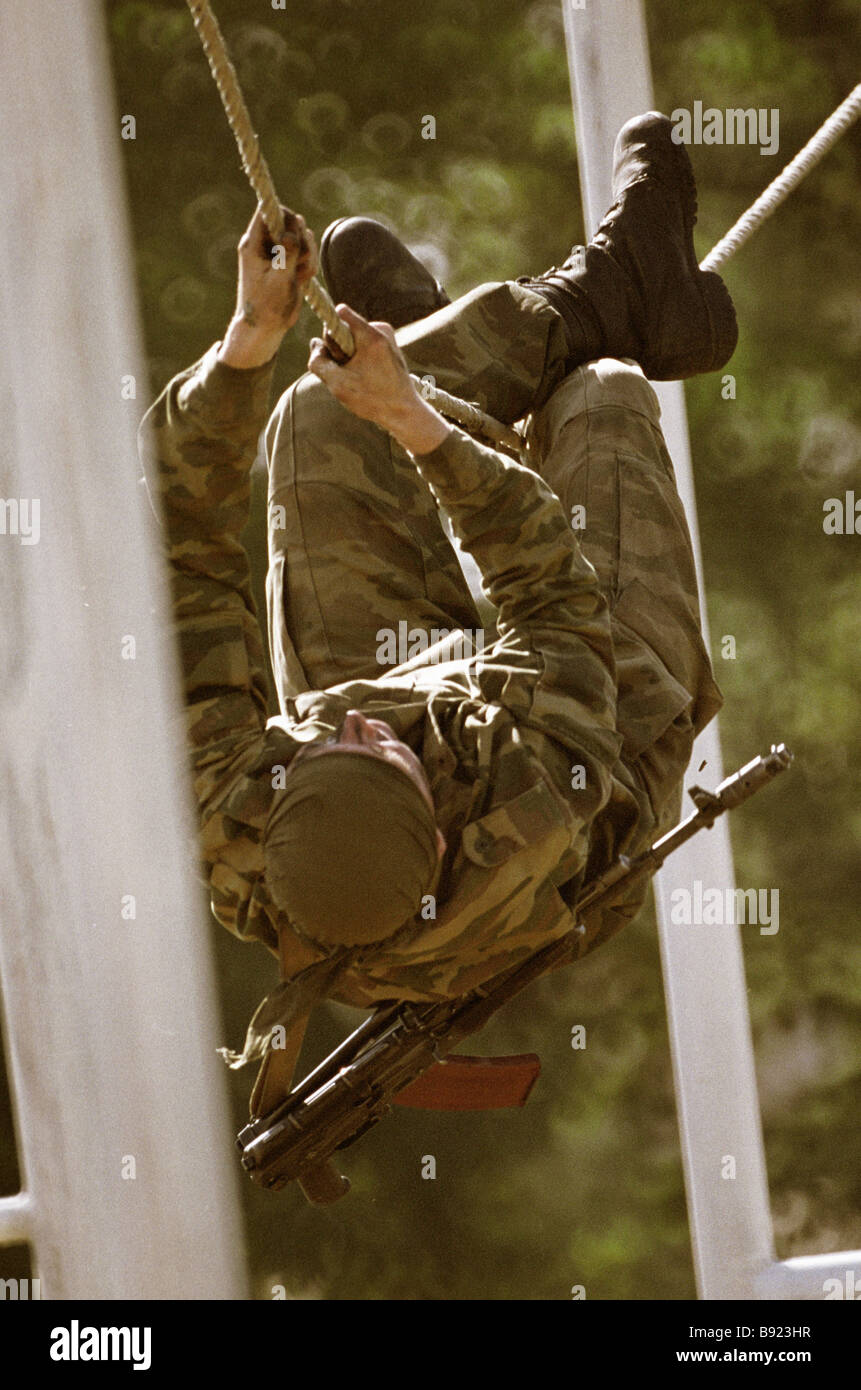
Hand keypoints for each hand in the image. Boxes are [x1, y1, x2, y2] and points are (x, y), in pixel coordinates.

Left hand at [219, 204, 317, 368]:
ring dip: (308, 255)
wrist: (264, 329)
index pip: (268, 212)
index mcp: (254, 244)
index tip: (297, 234)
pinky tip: (302, 280)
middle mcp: (264, 245)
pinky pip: (304, 255)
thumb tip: (294, 223)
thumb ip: (288, 250)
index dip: (286, 216)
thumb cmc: (267, 306)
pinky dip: (308, 266)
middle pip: (290, 223)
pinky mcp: (286, 266)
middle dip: (303, 240)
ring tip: (302, 275)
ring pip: (301, 239)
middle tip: (303, 260)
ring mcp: (276, 255)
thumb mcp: (279, 278)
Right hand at [308, 305, 450, 454]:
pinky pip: (363, 345)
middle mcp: (382, 329)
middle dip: (340, 349)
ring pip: (354, 339)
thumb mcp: (337, 383)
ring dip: (349, 357)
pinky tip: (366, 377)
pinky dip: (359, 359)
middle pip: (346, 328)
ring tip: (360, 377)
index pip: (340, 314)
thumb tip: (314, 343)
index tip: (338, 356)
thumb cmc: (372, 399)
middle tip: (350, 373)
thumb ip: (318, 362)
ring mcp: (388, 337)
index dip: (331, 335)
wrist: (404, 412)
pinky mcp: (389, 346)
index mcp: (372, 334)